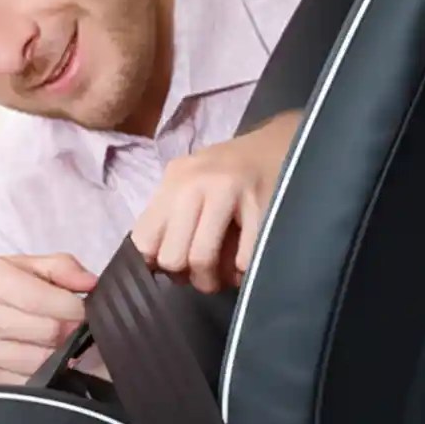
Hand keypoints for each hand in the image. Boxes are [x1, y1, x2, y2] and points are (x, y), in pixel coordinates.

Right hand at [0, 254, 96, 385]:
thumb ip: (55, 266)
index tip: (78, 309)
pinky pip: (29, 384)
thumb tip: (92, 282)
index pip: (56, 302)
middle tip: (67, 329)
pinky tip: (34, 363)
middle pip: (53, 333)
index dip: (79, 309)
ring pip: (44, 361)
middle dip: (69, 332)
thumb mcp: (6, 267)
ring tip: (50, 345)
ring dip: (57, 356)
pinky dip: (41, 376)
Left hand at [131, 110, 299, 293]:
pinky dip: (241, 272)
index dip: (158, 264)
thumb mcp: (189, 181)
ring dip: (212, 280)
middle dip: (186, 276)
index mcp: (174, 179)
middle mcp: (195, 182)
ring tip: (222, 276)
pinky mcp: (262, 203)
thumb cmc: (230, 171)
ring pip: (201, 257)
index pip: (144, 239)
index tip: (176, 267)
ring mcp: (229, 190)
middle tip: (201, 274)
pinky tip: (244, 264)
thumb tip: (155, 266)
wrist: (279, 144)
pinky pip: (243, 258)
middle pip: (172, 255)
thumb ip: (169, 216)